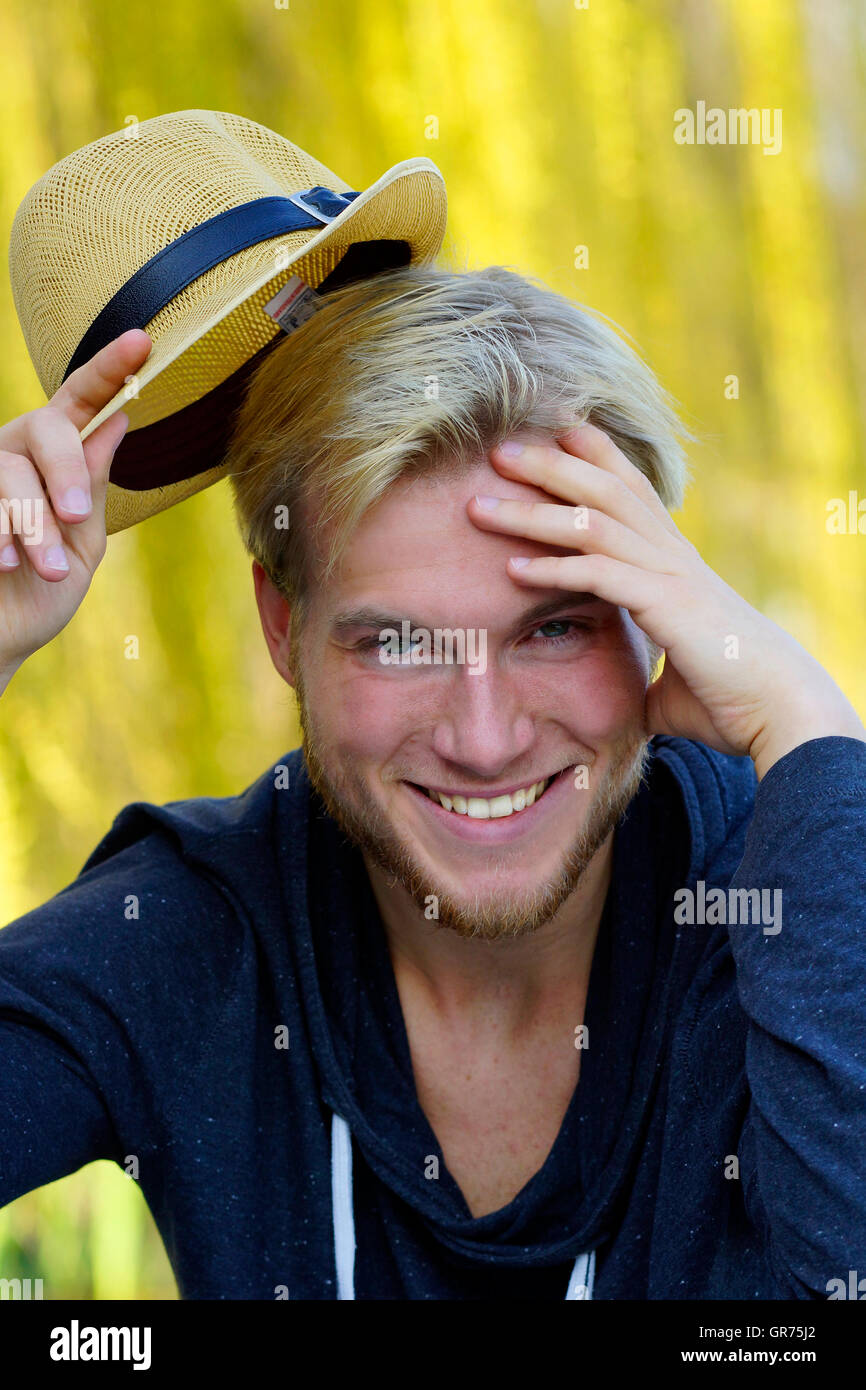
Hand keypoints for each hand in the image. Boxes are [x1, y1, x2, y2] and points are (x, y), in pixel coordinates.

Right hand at [0, 329, 151, 687]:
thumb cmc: (40, 596)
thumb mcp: (82, 542)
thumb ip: (91, 484)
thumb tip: (118, 417)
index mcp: (53, 459)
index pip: (81, 402)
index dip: (109, 369)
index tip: (143, 340)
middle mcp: (14, 454)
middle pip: (44, 429)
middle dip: (65, 471)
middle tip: (75, 517)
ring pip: (9, 471)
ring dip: (34, 525)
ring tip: (44, 569)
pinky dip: (0, 534)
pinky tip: (5, 565)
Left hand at [467, 424, 865, 778]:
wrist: (778, 710)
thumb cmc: (731, 699)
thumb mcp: (673, 681)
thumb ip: (649, 676)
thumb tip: (636, 700)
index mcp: (675, 561)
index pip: (630, 488)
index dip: (593, 454)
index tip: (551, 430)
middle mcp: (671, 555)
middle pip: (603, 488)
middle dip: (548, 464)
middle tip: (497, 450)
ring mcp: (668, 574)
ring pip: (592, 522)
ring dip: (531, 512)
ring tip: (479, 505)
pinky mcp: (664, 603)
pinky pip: (598, 573)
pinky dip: (552, 568)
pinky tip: (513, 569)